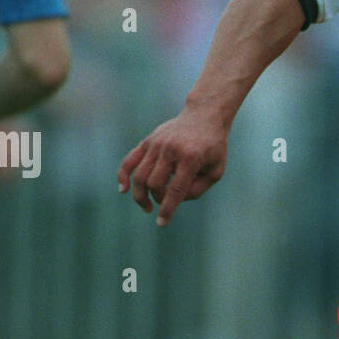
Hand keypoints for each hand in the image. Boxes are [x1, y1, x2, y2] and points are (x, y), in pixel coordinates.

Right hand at [118, 107, 228, 225]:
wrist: (204, 116)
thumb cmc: (213, 147)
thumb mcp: (216, 170)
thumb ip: (198, 189)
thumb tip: (175, 201)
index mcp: (191, 158)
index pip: (175, 190)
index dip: (167, 209)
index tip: (161, 223)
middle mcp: (171, 150)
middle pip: (154, 183)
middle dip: (157, 200)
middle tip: (163, 205)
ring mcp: (156, 144)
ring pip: (140, 175)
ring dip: (140, 195)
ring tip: (146, 206)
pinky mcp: (148, 141)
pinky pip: (130, 160)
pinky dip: (123, 175)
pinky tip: (123, 189)